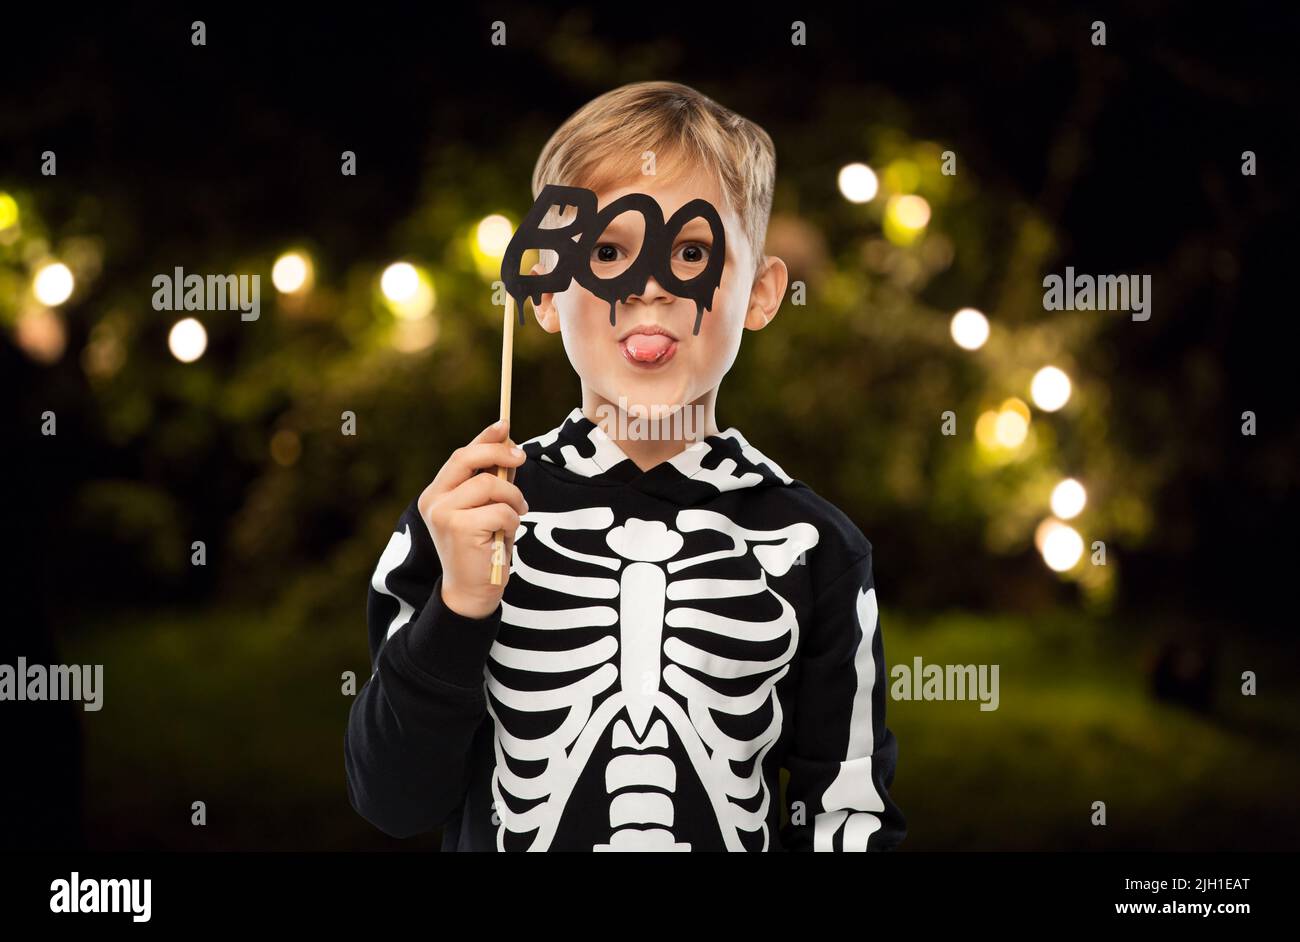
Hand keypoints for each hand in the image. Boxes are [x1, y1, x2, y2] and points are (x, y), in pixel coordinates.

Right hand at [417, 419, 528, 618]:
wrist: (471, 592)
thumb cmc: (481, 549)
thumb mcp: (484, 510)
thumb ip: (490, 482)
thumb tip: (508, 448)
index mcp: (436, 494)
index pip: (461, 456)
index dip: (483, 438)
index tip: (504, 425)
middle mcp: (434, 500)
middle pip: (468, 459)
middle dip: (500, 453)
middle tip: (522, 458)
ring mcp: (444, 513)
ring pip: (491, 485)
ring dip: (513, 499)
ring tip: (515, 515)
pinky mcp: (459, 528)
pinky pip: (501, 510)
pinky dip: (512, 521)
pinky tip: (505, 536)